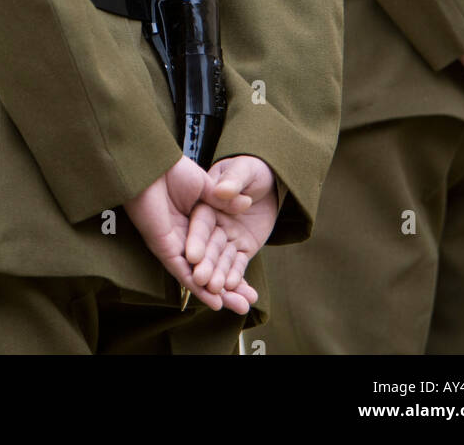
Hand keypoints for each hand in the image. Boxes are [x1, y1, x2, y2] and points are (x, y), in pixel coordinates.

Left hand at [123, 156, 258, 314]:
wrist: (150, 164)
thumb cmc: (173, 170)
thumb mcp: (205, 185)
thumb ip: (224, 201)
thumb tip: (247, 205)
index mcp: (196, 224)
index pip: (219, 253)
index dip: (235, 270)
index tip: (252, 286)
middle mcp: (186, 238)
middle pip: (211, 269)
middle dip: (230, 289)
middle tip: (250, 305)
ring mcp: (174, 245)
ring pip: (198, 276)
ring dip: (218, 294)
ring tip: (240, 308)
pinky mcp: (163, 247)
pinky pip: (182, 272)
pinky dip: (198, 288)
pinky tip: (214, 300)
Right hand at [185, 156, 277, 300]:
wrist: (269, 177)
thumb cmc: (251, 167)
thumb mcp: (244, 169)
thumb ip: (234, 180)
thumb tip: (224, 190)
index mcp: (204, 205)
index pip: (199, 226)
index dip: (196, 241)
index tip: (194, 258)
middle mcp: (212, 225)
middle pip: (207, 249)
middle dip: (206, 267)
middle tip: (205, 284)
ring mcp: (226, 237)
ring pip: (221, 261)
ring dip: (221, 278)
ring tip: (222, 296)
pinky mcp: (242, 246)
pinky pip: (238, 263)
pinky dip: (237, 276)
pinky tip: (237, 290)